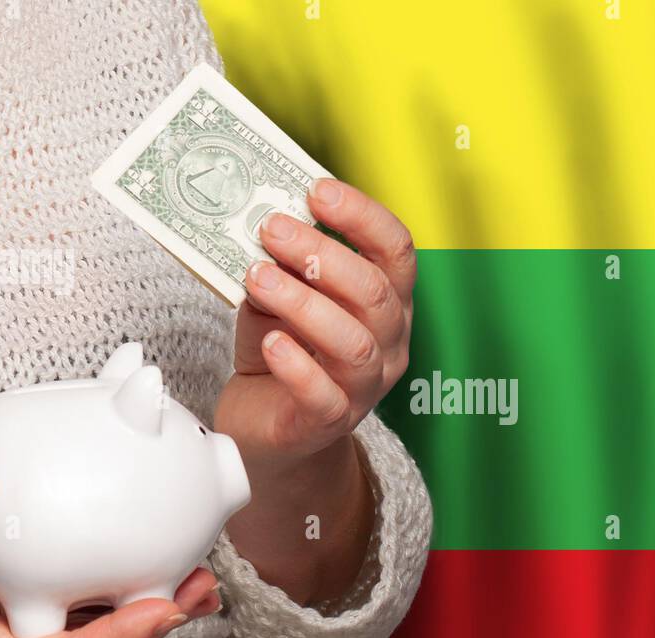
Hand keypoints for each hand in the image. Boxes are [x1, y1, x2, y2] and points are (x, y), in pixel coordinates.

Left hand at [215, 178, 414, 467]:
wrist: (266, 429)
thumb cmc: (280, 352)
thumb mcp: (278, 299)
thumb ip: (279, 268)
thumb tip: (262, 229)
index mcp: (386, 302)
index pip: (396, 251)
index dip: (362, 216)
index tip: (316, 191)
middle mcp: (387, 343)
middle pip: (375, 293)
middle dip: (323, 254)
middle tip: (272, 228)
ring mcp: (364, 387)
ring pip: (353, 343)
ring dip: (303, 303)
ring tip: (258, 277)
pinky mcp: (330, 422)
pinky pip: (324, 395)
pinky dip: (296, 365)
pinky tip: (269, 343)